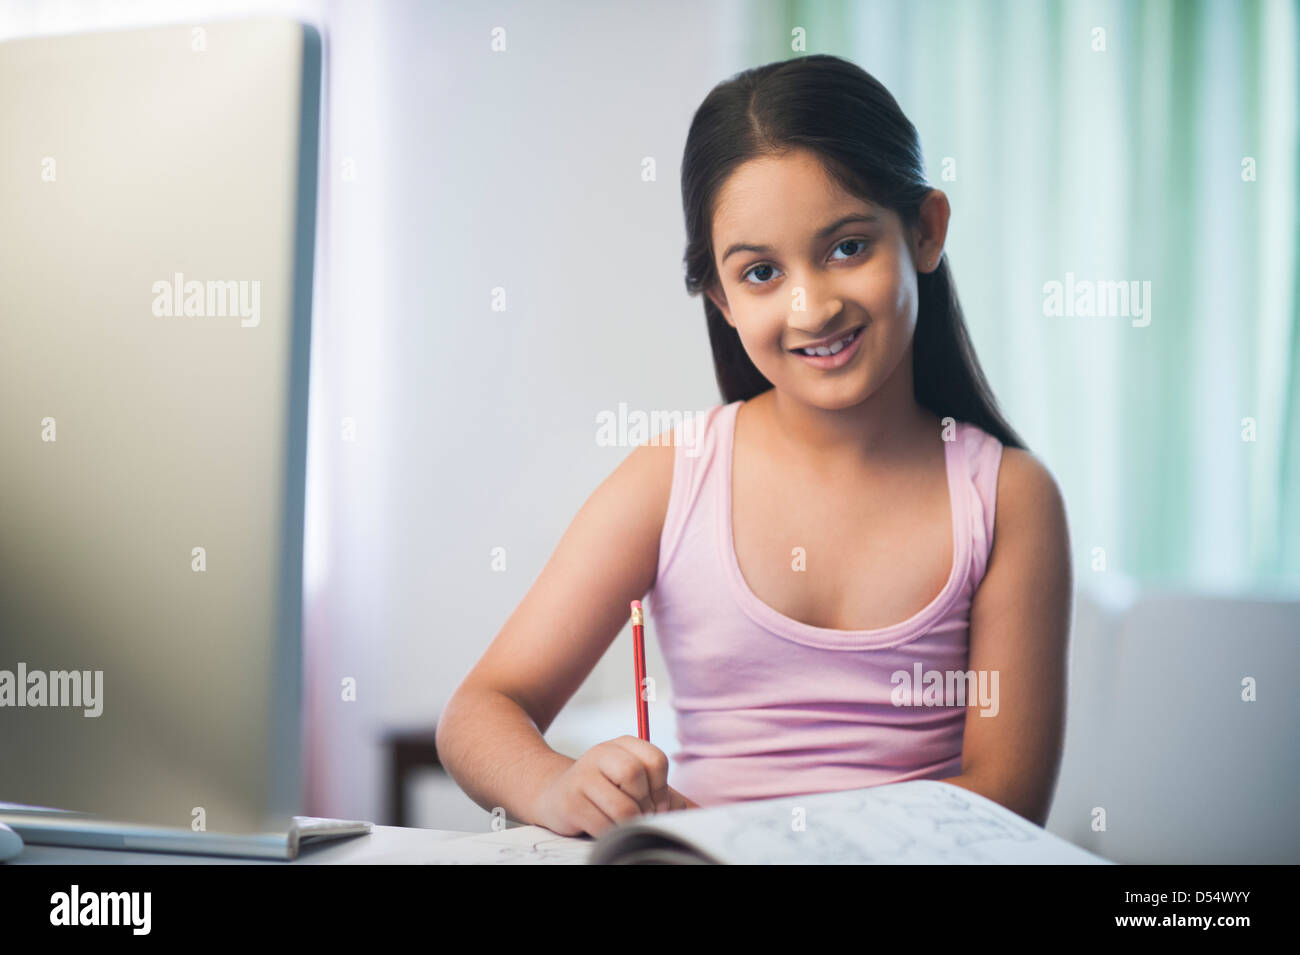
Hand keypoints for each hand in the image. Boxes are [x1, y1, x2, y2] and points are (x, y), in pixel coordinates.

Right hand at [531, 735, 696, 836]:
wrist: (556, 796)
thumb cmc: (606, 793)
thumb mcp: (635, 785)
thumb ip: (665, 795)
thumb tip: (701, 813)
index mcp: (622, 744)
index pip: (655, 759)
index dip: (661, 788)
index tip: (656, 804)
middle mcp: (600, 753)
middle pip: (635, 775)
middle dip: (644, 804)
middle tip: (639, 814)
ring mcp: (582, 777)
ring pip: (623, 806)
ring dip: (628, 822)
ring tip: (621, 822)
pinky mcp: (571, 802)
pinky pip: (603, 824)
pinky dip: (610, 832)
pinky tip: (603, 826)